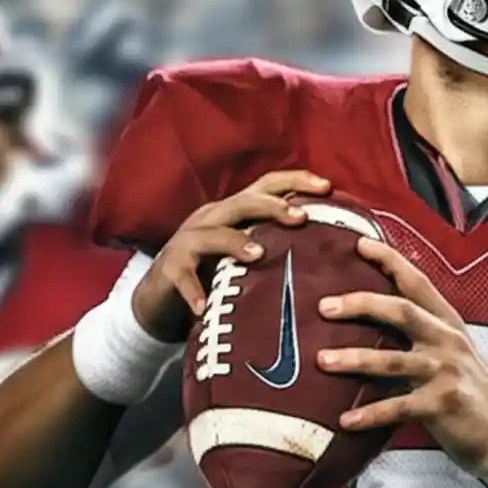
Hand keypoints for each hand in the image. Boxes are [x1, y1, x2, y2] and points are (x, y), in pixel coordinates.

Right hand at [132, 170, 328, 341]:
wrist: (160, 298)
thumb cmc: (214, 272)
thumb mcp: (246, 253)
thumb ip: (275, 243)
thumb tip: (326, 243)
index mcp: (234, 211)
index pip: (266, 185)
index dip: (295, 180)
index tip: (327, 186)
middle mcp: (212, 218)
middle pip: (243, 202)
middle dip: (273, 206)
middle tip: (301, 218)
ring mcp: (188, 241)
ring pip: (212, 234)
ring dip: (235, 242)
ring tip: (258, 254)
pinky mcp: (170, 268)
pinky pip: (183, 276)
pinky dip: (194, 291)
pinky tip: (204, 307)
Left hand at [315, 239, 487, 476]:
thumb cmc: (470, 391)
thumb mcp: (452, 352)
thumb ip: (421, 334)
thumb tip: (373, 321)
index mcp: (448, 324)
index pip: (417, 283)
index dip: (390, 260)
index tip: (360, 244)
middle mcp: (447, 341)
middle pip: (402, 311)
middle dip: (361, 304)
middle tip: (324, 306)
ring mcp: (446, 372)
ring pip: (393, 360)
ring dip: (354, 359)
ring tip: (322, 361)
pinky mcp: (442, 404)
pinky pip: (398, 407)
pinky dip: (370, 414)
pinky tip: (345, 420)